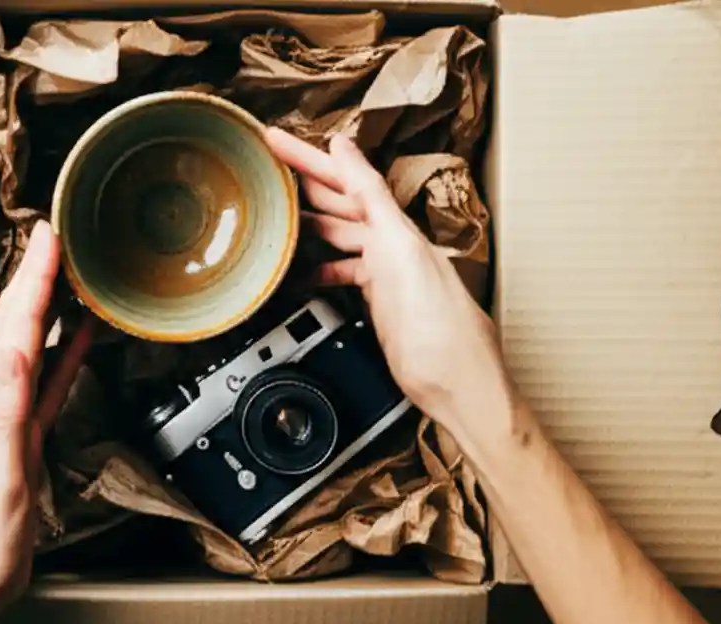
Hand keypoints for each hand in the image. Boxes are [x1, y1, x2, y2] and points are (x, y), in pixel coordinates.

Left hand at [0, 220, 91, 623]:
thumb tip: (14, 345)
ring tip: (70, 273)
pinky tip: (79, 339)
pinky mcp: (24, 437)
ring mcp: (9, 417)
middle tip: (60, 236)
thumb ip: (7, 407)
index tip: (51, 237)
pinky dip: (65, 354)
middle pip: (19, 324)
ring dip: (50, 307)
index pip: (15, 326)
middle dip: (38, 278)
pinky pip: (50, 381)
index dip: (34, 280)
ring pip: (34, 345)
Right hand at [265, 129, 515, 449]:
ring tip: (274, 214)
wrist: (457, 389)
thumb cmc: (439, 330)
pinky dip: (321, 269)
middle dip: (300, 182)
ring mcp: (387, 277)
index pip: (344, 180)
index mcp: (394, 230)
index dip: (307, 157)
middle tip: (262, 166)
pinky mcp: (383, 306)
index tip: (273, 138)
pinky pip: (344, 274)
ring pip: (339, 238)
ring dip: (306, 224)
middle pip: (338, 204)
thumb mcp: (401, 250)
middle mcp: (392, 248)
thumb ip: (373, 197)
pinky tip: (304, 272)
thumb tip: (347, 148)